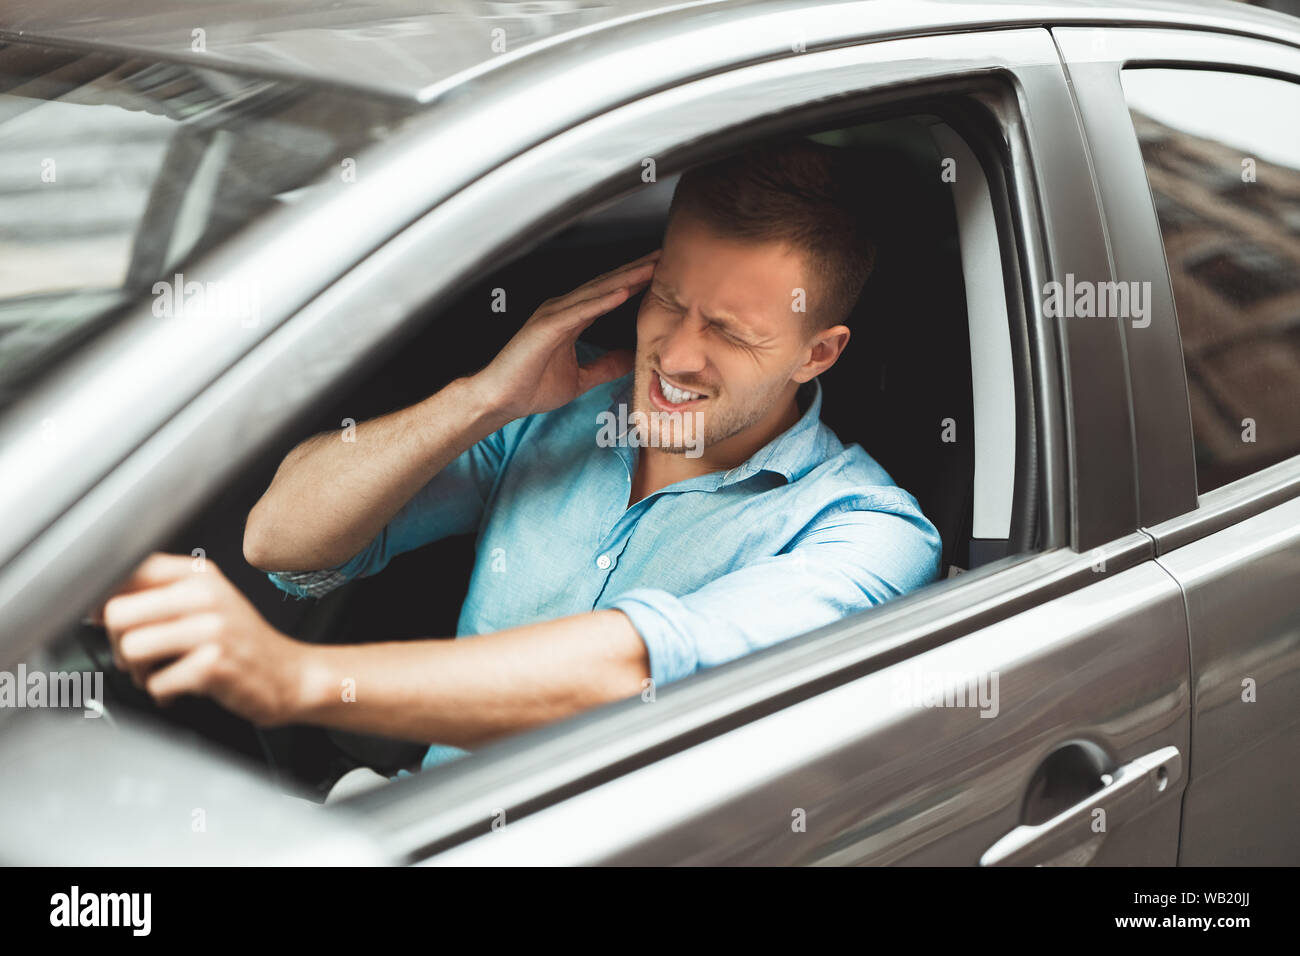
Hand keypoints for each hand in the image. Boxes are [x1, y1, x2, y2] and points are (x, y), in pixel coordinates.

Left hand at [93, 553, 309, 725]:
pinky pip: (156, 684)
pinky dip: (162, 694)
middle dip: (118, 644)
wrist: (291, 676)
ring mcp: (211, 629)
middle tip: (141, 657)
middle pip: (117, 612)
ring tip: (160, 674)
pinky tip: (181, 689)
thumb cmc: (242, 643)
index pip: (126, 571)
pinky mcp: (213, 665)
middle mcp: (205, 595)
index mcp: (199, 574)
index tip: (110, 621)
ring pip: (131, 648)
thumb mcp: (207, 603)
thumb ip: (157, 596)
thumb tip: (95, 606)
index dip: (105, 601)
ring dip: (138, 672)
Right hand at [474, 249, 658, 419]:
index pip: (609, 293)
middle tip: (663, 256)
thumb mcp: (581, 378)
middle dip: (635, 270)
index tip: (660, 271)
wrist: (500, 399)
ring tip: (650, 268)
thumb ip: (605, 366)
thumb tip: (631, 359)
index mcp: (571, 319)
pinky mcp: (545, 327)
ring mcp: (553, 316)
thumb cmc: (531, 387)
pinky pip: (579, 311)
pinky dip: (602, 301)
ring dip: (624, 279)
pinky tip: (622, 292)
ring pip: (595, 292)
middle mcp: (563, 311)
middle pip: (606, 285)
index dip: (634, 280)